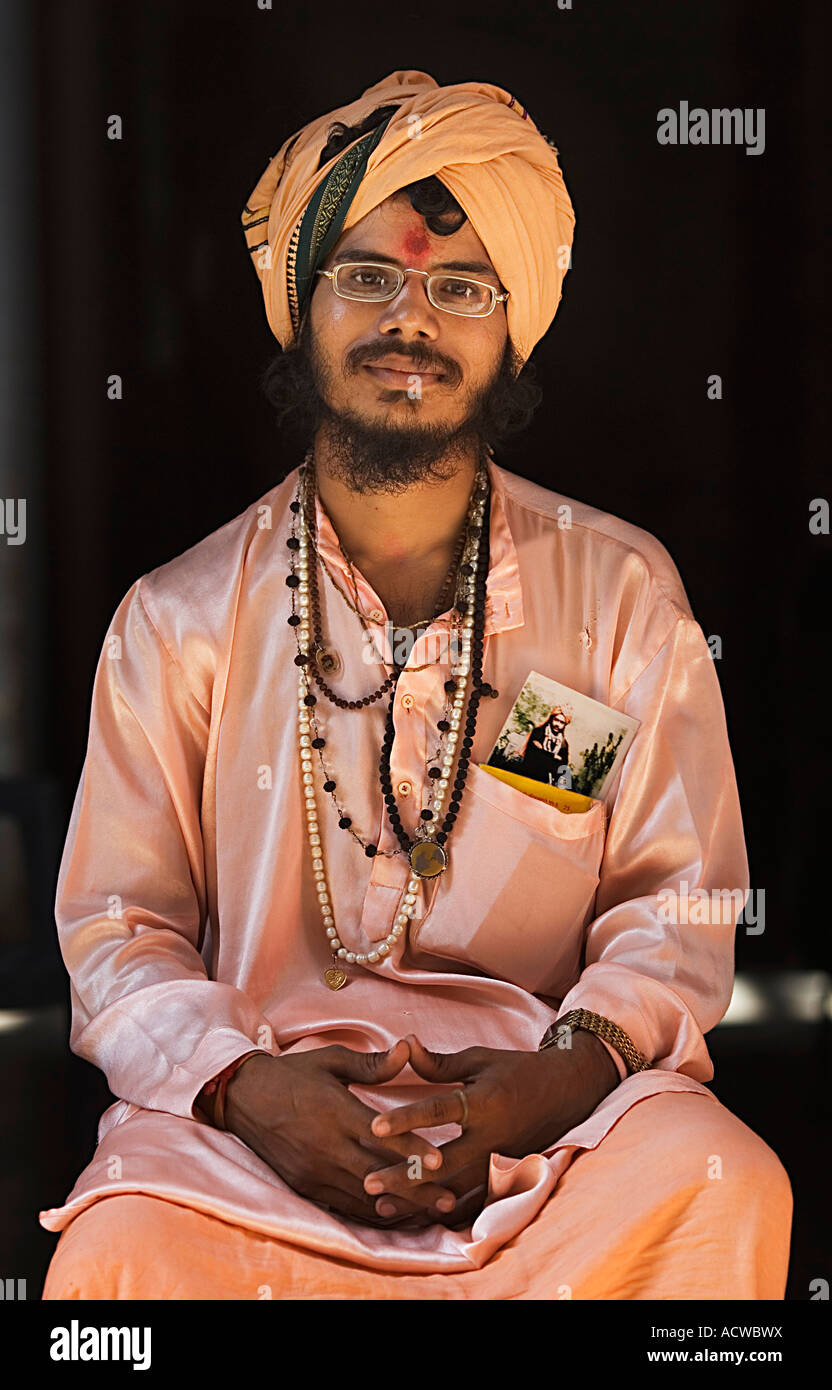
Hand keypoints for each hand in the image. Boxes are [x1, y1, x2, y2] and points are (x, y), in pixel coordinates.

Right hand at [222, 1041, 461, 1228]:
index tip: (439, 1161)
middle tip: (449, 1199)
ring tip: (430, 1213)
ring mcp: (315, 1170)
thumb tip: (407, 1050)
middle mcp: (327, 1146)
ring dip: (398, 1206)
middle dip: (415, 1189)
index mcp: (336, 1111)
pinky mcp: (305, 1186)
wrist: (243, 1098)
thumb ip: (372, 1064)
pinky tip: (394, 1215)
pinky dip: (370, 1213)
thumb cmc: (293, 1074)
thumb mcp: (331, 1061)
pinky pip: (343, 1206)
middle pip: (379, 1174)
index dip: (411, 1150)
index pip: (380, 1136)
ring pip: (363, 1196)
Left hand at [361, 1031, 619, 1225]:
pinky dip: (443, 1210)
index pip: (439, 1110)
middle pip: (443, 1163)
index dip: (406, 1118)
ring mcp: (500, 1162)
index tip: (374, 1127)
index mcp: (485, 1101)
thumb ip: (439, 1062)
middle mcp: (492, 1137)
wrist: (567, 1093)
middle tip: (368, 1181)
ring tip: (382, 1206)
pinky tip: (416, 1216)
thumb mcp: (480, 1060)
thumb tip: (404, 1044)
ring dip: (418, 1200)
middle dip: (405, 1175)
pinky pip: (472, 1202)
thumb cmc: (518, 1071)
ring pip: (454, 1190)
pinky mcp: (505, 1178)